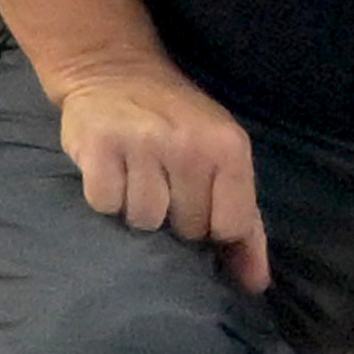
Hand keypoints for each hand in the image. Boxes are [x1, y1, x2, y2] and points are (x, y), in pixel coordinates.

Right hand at [51, 56, 271, 290]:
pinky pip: (106, 206)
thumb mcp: (223, 156)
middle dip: (177, 219)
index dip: (215, 232)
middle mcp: (189, 145)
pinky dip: (107, 198)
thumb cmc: (179, 121)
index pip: (231, 226)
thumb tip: (254, 284)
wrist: (115, 69)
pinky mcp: (99, 148)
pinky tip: (112, 172)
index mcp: (229, 147)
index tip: (203, 214)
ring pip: (145, 221)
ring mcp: (142, 145)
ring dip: (139, 210)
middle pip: (188, 229)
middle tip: (166, 184)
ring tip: (138, 177)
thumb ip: (243, 219)